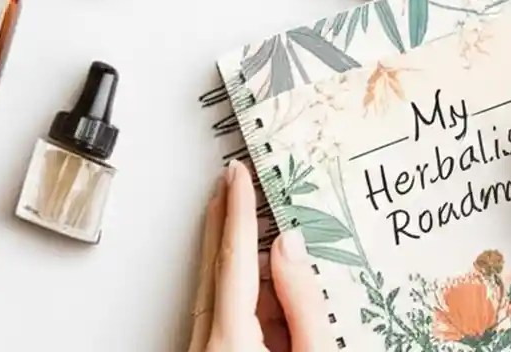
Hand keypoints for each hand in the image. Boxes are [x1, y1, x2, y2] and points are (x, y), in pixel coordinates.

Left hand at [188, 162, 324, 351]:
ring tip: (255, 219)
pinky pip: (224, 316)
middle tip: (230, 180)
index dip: (239, 211)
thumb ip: (303, 302)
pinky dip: (244, 291)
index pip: (234, 260)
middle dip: (225, 220)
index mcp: (230, 343)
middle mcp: (207, 347)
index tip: (239, 176)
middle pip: (214, 270)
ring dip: (239, 258)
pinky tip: (269, 278)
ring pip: (218, 294)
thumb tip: (292, 247)